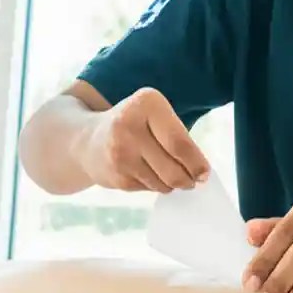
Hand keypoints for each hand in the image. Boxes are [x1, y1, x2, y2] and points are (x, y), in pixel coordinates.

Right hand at [77, 87, 210, 192]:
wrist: (86, 140)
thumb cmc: (135, 126)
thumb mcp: (154, 115)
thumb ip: (177, 136)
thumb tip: (201, 174)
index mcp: (145, 103)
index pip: (180, 142)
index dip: (197, 162)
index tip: (205, 172)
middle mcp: (128, 125)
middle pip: (173, 167)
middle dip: (189, 178)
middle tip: (195, 180)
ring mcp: (119, 153)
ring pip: (163, 182)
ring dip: (173, 184)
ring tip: (170, 173)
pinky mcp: (115, 177)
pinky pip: (149, 189)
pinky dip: (156, 185)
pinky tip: (148, 173)